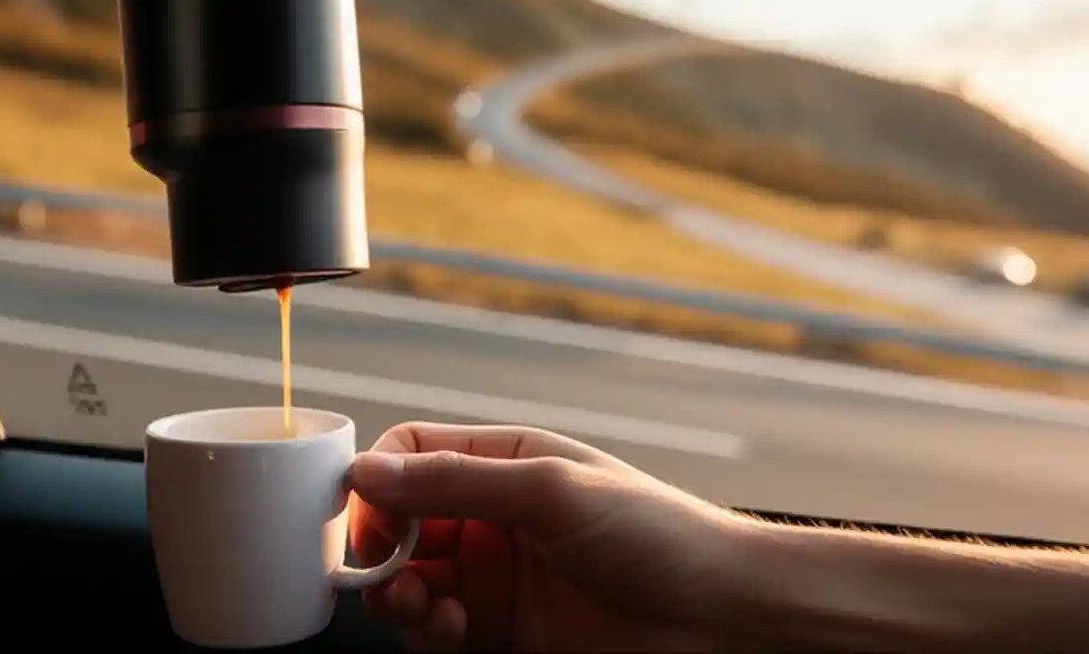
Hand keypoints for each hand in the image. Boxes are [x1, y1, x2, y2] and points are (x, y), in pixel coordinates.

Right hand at [347, 422, 754, 651]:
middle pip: (398, 522)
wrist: (720, 617)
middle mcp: (492, 516)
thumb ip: (455, 480)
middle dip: (380, 548)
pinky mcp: (502, 631)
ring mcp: (496, 576)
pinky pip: (436, 629)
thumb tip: (368, 470)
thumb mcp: (552, 492)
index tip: (371, 518)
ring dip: (399, 593)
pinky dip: (426, 630)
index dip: (379, 483)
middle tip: (386, 573)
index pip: (411, 455)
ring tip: (423, 605)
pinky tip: (451, 628)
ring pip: (409, 579)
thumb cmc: (657, 535)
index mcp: (504, 463)